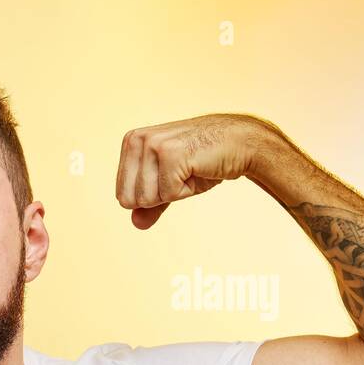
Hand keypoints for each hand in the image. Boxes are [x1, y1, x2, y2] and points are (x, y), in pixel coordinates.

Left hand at [115, 114, 273, 229]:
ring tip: (190, 170)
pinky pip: (167, 194)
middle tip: (182, 173)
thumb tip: (136, 224)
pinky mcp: (170, 153)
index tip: (171, 175)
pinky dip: (186, 190)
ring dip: (174, 192)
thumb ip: (150, 204)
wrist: (240, 144)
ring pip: (147, 199)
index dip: (151, 196)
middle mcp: (136, 140)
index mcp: (130, 143)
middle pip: (131, 200)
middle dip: (160, 196)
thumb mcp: (170, 185)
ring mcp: (153, 144)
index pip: (123, 195)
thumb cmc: (203, 162)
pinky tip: (197, 169)